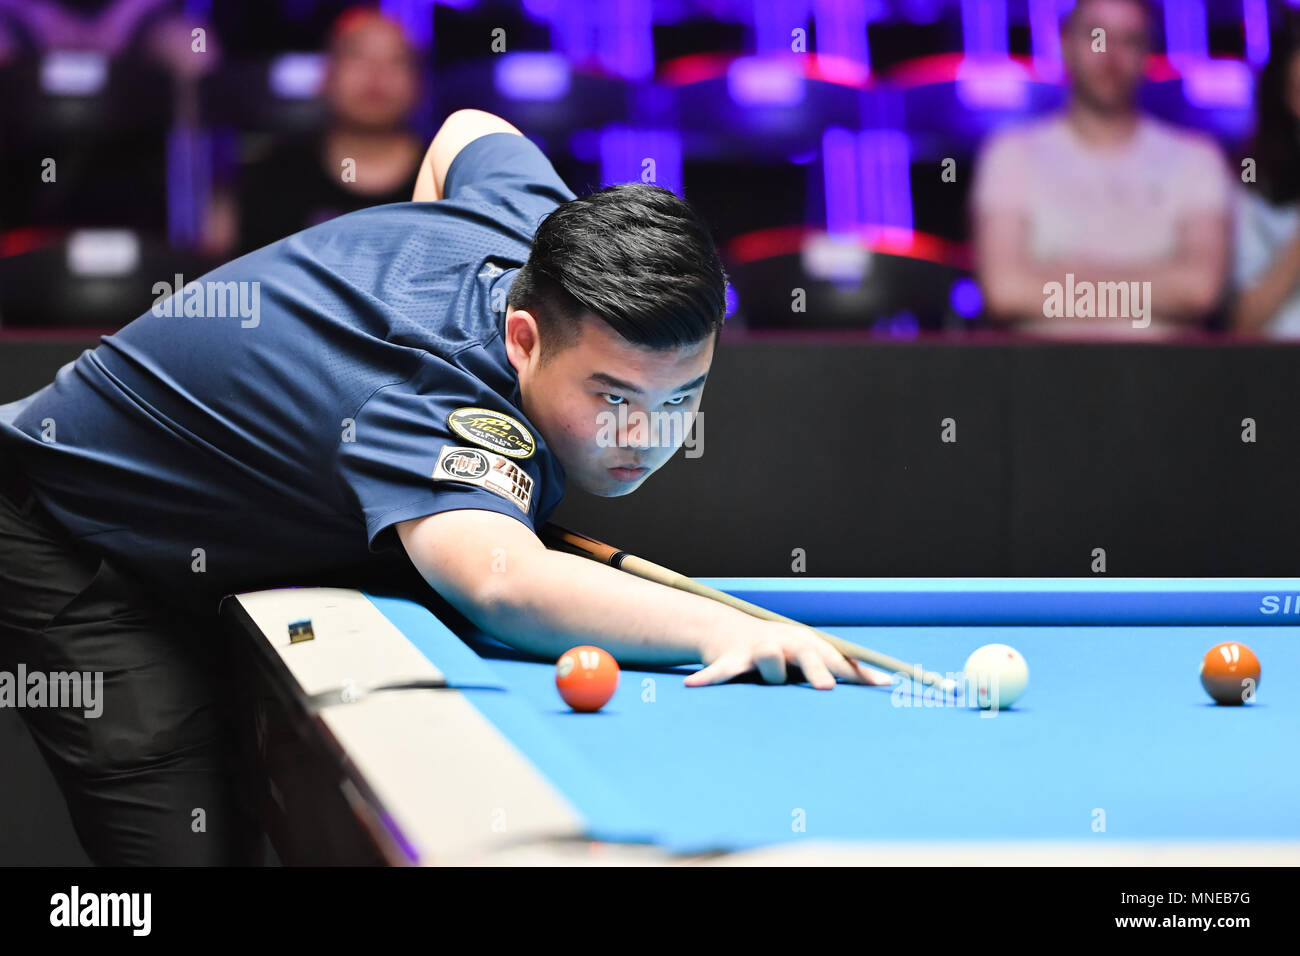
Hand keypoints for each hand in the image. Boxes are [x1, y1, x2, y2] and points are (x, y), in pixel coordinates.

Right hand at [686, 621, 893, 689]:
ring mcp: (757, 649)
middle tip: (826, 687)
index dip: (856, 674)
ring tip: (771, 673)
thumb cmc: (782, 650)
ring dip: (771, 669)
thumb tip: (887, 683)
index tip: (880, 687)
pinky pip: (721, 671)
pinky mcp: (730, 657)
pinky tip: (693, 686)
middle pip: (806, 655)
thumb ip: (845, 669)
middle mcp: (785, 643)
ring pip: (767, 660)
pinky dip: (709, 678)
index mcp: (808, 644)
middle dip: (816, 670)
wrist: (729, 631)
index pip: (836, 660)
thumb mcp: (811, 656)